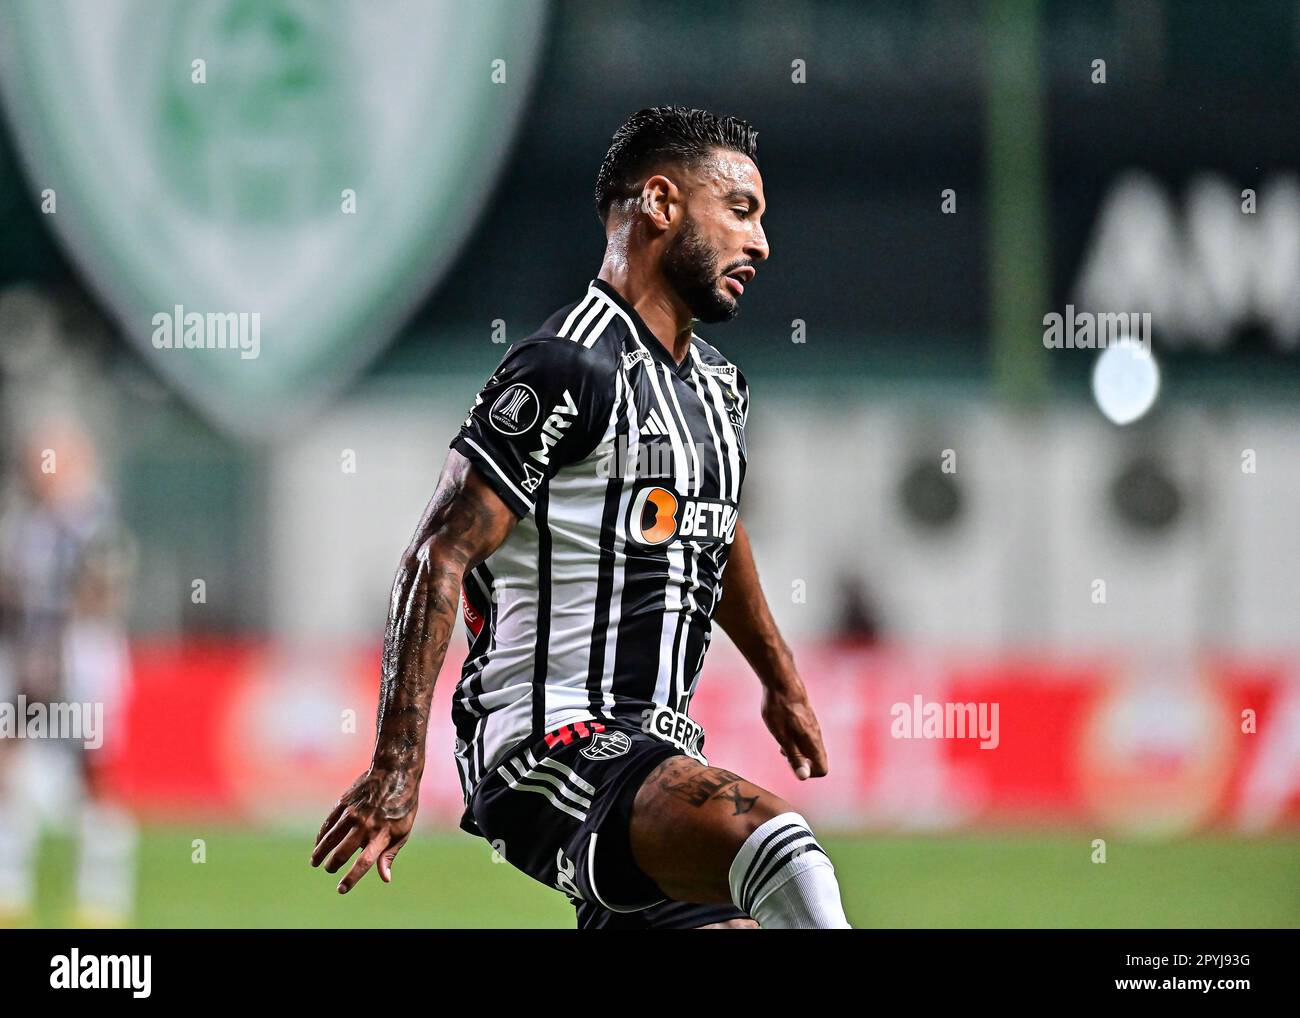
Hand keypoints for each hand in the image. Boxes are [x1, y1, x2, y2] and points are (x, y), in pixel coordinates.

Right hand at [310, 768, 419, 892]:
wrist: (395, 771)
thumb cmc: (403, 805)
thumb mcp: (403, 830)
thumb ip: (390, 854)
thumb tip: (385, 878)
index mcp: (382, 834)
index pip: (364, 862)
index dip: (352, 878)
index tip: (341, 889)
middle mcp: (366, 825)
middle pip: (343, 852)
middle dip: (333, 865)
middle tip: (329, 870)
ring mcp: (353, 813)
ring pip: (331, 838)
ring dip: (320, 852)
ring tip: (315, 862)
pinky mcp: (344, 802)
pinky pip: (328, 823)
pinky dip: (321, 836)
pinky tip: (318, 844)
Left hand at [761, 680, 827, 780]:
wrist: (782, 683)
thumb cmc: (780, 711)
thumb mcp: (783, 738)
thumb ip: (794, 758)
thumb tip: (804, 777)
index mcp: (813, 743)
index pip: (822, 769)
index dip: (807, 773)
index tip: (792, 762)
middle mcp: (817, 736)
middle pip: (816, 760)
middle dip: (799, 762)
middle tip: (783, 750)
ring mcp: (813, 726)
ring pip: (809, 747)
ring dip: (795, 749)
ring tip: (780, 737)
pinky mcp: (807, 719)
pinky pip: (805, 736)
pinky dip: (794, 738)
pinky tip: (781, 728)